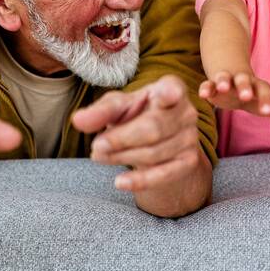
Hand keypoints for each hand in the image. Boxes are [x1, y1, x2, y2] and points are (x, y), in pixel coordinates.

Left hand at [73, 74, 206, 192]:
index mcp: (171, 88)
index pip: (172, 90)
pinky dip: (140, 180)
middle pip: (153, 128)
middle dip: (122, 139)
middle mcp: (187, 112)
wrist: (159, 141)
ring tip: (99, 155)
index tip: (163, 95)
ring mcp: (191, 138)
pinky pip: (164, 174)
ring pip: (154, 153)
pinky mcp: (188, 161)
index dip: (168, 94)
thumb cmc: (136, 114)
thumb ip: (100, 111)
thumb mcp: (117, 107)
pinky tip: (120, 182)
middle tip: (96, 146)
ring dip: (122, 157)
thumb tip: (78, 121)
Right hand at [198, 69, 269, 123]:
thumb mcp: (261, 101)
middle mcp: (241, 80)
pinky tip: (203, 95)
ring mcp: (226, 81)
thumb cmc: (251, 95)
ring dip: (224, 82)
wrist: (232, 81)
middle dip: (245, 87)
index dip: (266, 100)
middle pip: (244, 80)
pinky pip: (208, 84)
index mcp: (256, 85)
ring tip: (222, 88)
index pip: (263, 90)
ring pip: (224, 78)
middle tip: (246, 97)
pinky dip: (205, 88)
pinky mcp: (212, 85)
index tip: (267, 113)